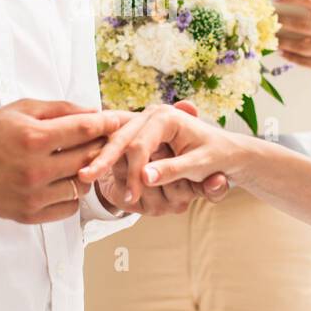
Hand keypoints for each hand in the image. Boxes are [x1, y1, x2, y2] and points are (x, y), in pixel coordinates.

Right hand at [0, 99, 125, 223]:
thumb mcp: (21, 110)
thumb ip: (60, 109)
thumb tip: (95, 112)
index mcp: (33, 139)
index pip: (84, 130)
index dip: (105, 123)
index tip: (116, 120)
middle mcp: (35, 170)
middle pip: (89, 157)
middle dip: (100, 145)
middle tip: (101, 139)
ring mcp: (33, 196)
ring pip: (82, 185)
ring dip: (86, 171)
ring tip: (78, 160)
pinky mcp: (29, 215)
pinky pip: (69, 208)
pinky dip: (72, 195)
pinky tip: (63, 181)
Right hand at [78, 101, 243, 208]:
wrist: (226, 150)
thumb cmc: (217, 156)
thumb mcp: (200, 165)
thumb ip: (173, 170)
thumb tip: (146, 177)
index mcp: (167, 117)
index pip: (141, 144)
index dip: (134, 171)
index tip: (132, 195)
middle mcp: (152, 115)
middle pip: (121, 138)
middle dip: (104, 160)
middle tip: (86, 178)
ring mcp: (143, 123)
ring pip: (116, 140)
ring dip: (102, 160)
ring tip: (85, 177)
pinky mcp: (139, 133)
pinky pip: (118, 145)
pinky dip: (107, 159)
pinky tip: (92, 172)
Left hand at [273, 0, 310, 83]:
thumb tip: (288, 4)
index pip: (310, 1)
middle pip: (303, 24)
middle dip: (281, 21)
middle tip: (266, 18)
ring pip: (302, 45)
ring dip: (282, 41)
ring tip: (269, 37)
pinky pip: (306, 61)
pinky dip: (291, 56)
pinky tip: (280, 52)